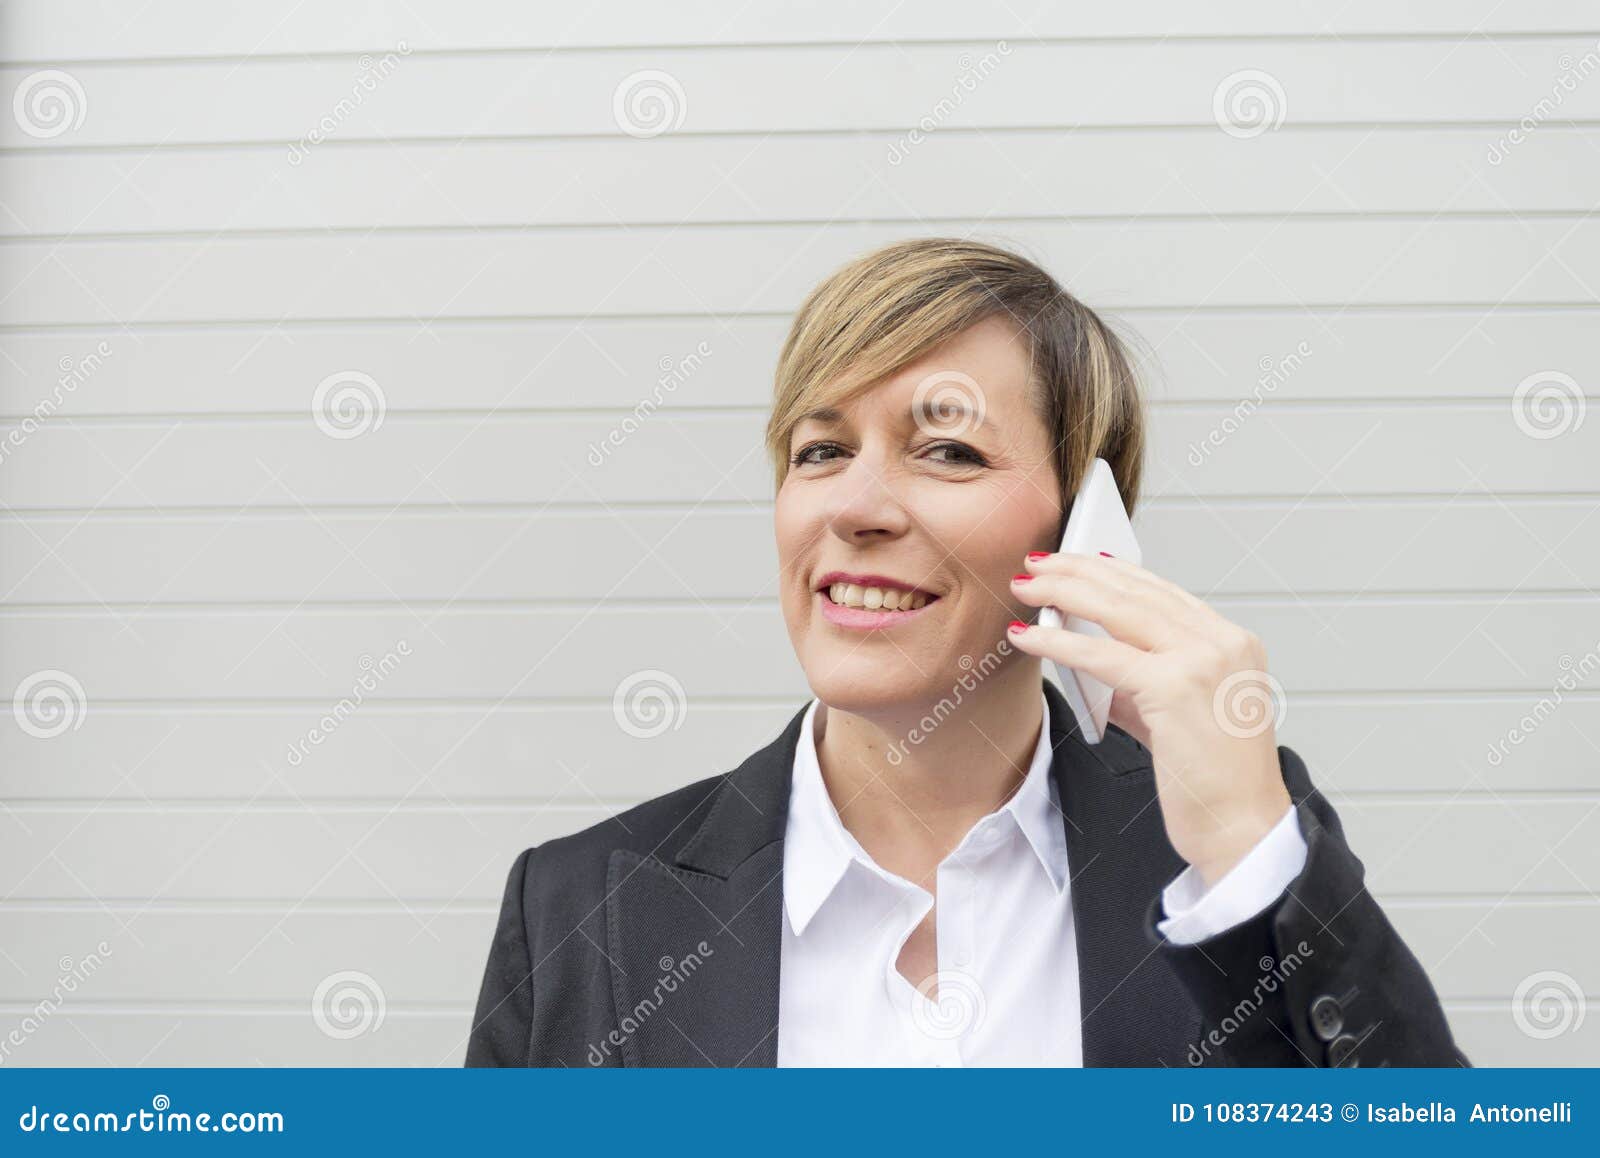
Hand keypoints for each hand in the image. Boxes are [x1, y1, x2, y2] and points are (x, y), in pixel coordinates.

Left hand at [1005, 550, 1290, 887]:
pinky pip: (1100, 655)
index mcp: (1234, 642)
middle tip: (1038, 563)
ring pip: (1116, 610)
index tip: (1077, 560)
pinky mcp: (1174, 688)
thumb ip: (1143, 681)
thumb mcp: (1181, 714)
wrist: (1243, 829)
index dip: (1114, 571)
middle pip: (1136, 590)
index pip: (1163, 591)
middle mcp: (1223, 643)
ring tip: (1025, 587)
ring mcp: (1202, 661)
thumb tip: (1092, 657)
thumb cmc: (1215, 781)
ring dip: (1062, 592)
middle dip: (1079, 571)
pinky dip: (1057, 642)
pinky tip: (1028, 636)